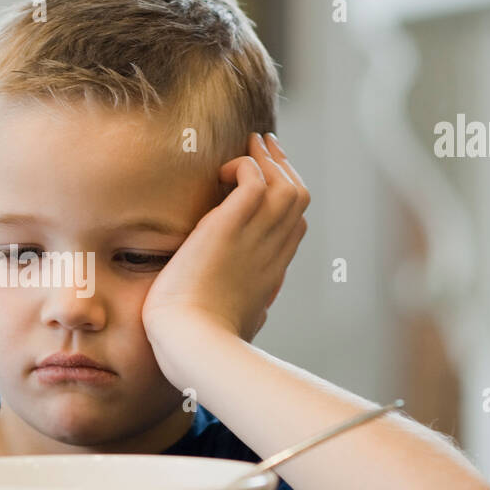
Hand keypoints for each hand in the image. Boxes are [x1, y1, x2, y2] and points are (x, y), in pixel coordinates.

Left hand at [142, 132, 309, 344]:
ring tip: (249, 144)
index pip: (293, 226)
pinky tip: (222, 170)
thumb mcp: (229, 327)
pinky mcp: (229, 228)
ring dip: (268, 159)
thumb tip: (252, 319)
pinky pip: (254, 180)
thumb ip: (240, 312)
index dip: (284, 198)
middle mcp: (270, 254)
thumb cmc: (200, 345)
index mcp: (269, 276)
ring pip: (284, 185)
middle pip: (297, 199)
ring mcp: (254, 239)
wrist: (191, 345)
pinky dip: (244, 166)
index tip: (267, 179)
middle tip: (263, 145)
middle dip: (283, 167)